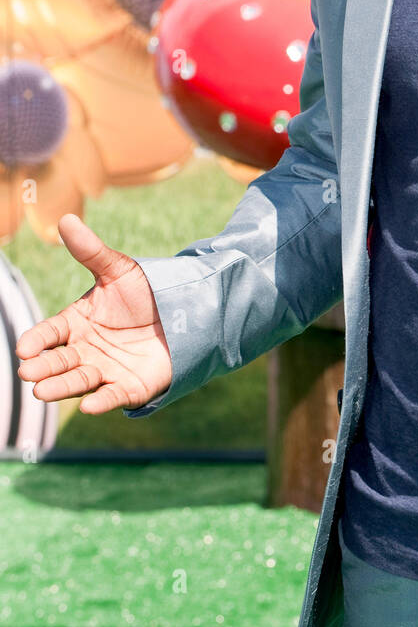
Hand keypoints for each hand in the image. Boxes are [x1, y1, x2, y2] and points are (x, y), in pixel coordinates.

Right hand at [16, 214, 172, 414]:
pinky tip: (89, 406)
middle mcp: (87, 349)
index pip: (51, 332)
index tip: (24, 347)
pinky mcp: (131, 387)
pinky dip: (101, 401)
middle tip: (28, 372)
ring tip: (42, 391)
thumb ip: (91, 251)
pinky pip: (113, 396)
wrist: (185, 310)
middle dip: (43, 366)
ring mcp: (107, 369)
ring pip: (79, 380)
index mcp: (77, 323)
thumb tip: (65, 219)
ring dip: (61, 386)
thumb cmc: (144, 291)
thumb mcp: (118, 270)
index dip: (37, 340)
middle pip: (59, 360)